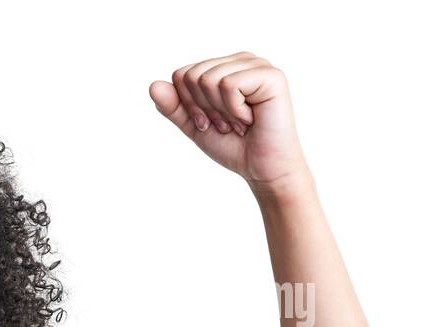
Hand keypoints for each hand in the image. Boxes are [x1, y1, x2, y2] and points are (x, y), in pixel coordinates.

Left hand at [149, 52, 308, 193]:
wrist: (261, 168)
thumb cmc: (233, 146)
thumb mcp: (194, 126)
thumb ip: (174, 107)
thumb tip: (153, 85)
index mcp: (223, 67)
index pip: (182, 74)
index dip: (188, 105)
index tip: (209, 122)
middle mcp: (241, 60)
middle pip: (193, 75)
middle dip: (203, 108)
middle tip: (226, 125)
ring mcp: (257, 65)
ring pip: (209, 78)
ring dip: (220, 112)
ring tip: (239, 123)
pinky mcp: (271, 75)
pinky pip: (229, 85)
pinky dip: (234, 110)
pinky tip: (251, 119)